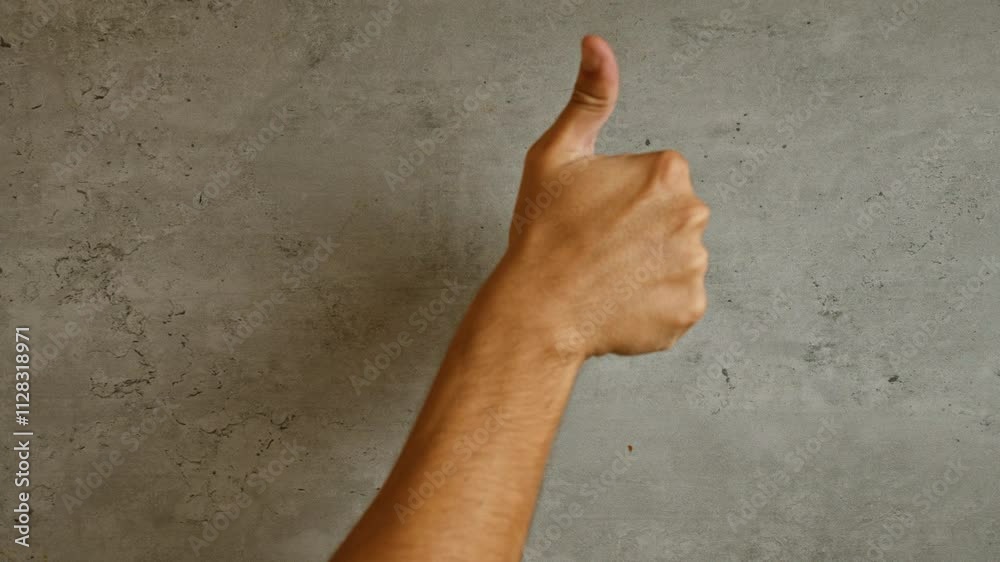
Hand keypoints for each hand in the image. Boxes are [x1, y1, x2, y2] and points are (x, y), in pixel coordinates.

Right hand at [497, 35, 709, 359]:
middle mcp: (692, 213)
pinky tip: (619, 302)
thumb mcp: (557, 154)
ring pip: (676, 259)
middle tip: (599, 248)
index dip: (623, 198)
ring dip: (650, 268)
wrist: (538, 309)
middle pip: (672, 218)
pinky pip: (678, 300)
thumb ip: (589, 96)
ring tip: (607, 278)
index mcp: (666, 172)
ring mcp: (694, 265)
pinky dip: (654, 304)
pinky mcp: (689, 308)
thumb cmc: (542, 234)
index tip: (596, 214)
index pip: (659, 180)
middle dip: (643, 231)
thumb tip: (597, 44)